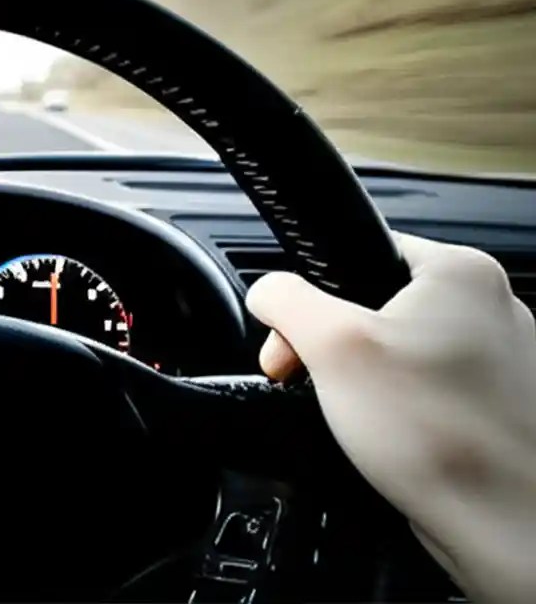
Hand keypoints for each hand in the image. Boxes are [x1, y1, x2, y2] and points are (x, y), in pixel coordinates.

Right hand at [247, 232, 535, 602]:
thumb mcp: (330, 344)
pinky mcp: (496, 406)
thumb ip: (285, 299)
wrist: (505, 522)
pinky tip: (393, 438)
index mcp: (461, 272)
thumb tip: (268, 291)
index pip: (362, 251)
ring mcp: (502, 359)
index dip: (312, 296)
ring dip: (364, 383)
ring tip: (359, 418)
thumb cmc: (438, 434)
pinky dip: (399, 413)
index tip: (293, 342)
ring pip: (400, 353)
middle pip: (377, 304)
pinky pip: (426, 393)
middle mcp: (492, 307)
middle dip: (331, 346)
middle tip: (310, 381)